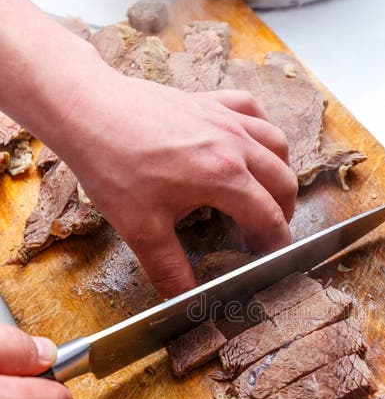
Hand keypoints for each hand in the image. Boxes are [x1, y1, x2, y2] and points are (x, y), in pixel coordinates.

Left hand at [55, 64, 297, 297]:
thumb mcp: (140, 228)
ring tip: (269, 193)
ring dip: (280, 171)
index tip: (272, 258)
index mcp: (224, 177)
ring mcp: (223, 117)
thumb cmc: (112, 163)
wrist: (86, 110)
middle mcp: (234, 144)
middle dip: (285, 212)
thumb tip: (185, 298)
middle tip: (268, 234)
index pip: (269, 215)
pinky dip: (260, 128)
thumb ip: (168, 267)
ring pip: (276, 143)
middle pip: (283, 180)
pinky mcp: (207, 101)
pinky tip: (251, 142)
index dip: (277, 242)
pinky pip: (250, 109)